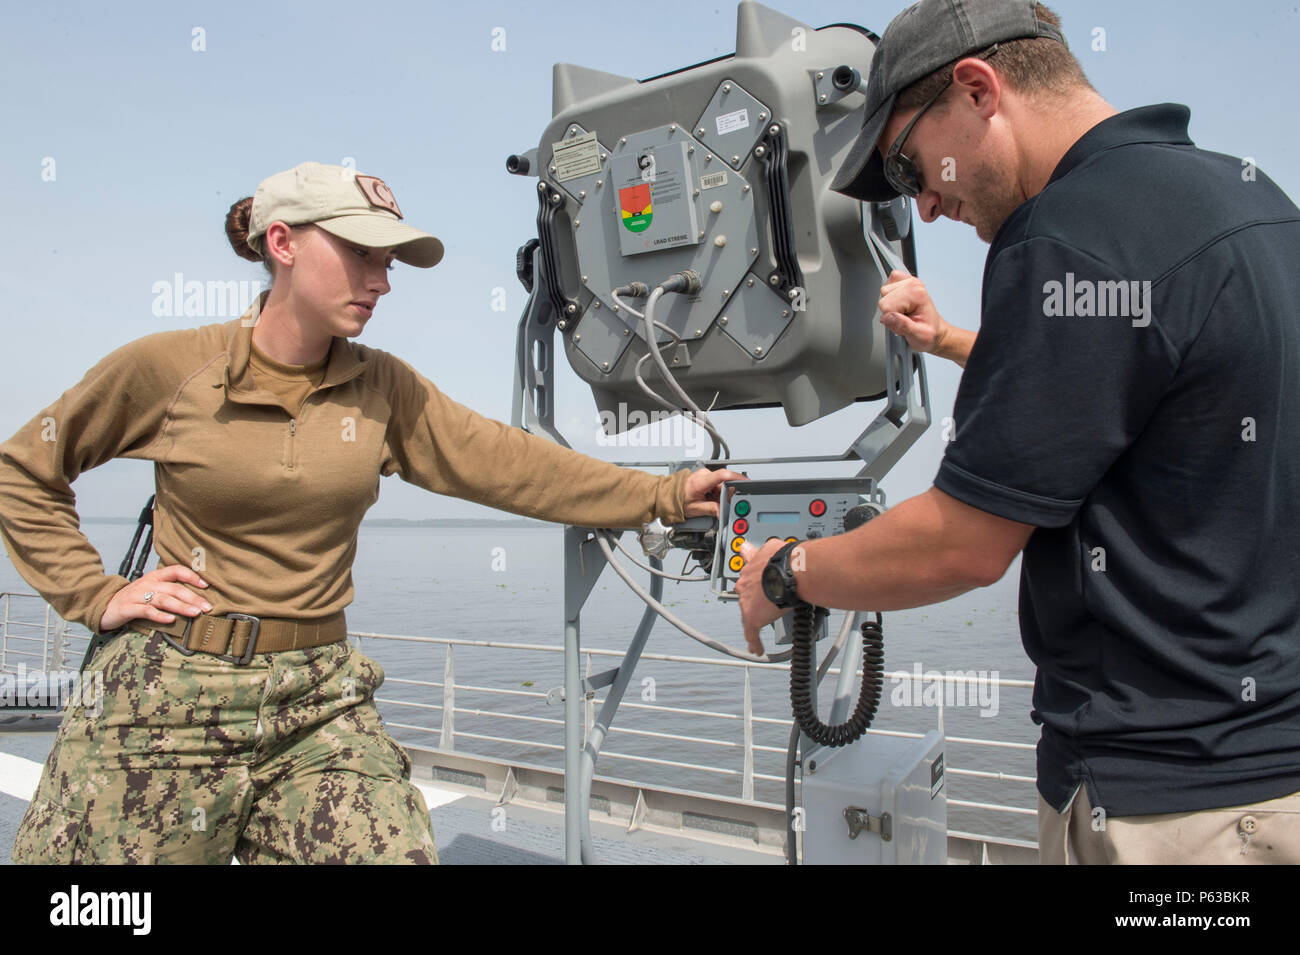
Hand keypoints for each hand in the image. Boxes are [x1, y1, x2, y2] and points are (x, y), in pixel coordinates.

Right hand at [100, 564, 211, 632]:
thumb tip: (196, 598)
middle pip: (174, 588)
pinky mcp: (128, 608)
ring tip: (195, 613)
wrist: (105, 605)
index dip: (191, 576)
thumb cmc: (134, 599)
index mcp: (155, 577)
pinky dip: (159, 615)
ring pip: (163, 599)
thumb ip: (169, 590)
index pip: (176, 570)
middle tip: (207, 607)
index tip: (206, 585)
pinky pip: (146, 611)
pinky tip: (171, 620)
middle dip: (192, 597)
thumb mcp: (151, 589)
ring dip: (181, 606)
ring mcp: (137, 596)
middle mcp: (147, 584)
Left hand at [682, 466, 747, 518]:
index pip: (723, 475)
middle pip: (724, 482)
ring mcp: (704, 474)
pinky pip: (716, 483)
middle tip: (718, 503)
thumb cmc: (677, 501)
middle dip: (725, 494)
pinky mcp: (704, 476)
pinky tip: (708, 498)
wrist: (667, 495)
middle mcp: (703, 475)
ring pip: (721, 484)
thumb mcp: (695, 509)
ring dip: (719, 494)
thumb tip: (722, 512)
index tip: (745, 481)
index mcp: (701, 481)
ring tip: (709, 501)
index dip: (736, 477)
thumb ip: (712, 509)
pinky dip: (715, 492)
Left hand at [735, 538, 795, 655]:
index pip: (747, 575)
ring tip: (760, 626)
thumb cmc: (786, 558)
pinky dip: (755, 642)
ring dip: (755, 618)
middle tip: (764, 604)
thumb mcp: (773, 547)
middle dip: (754, 600)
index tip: (754, 582)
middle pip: (746, 595)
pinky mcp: (752, 618)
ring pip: (748, 614)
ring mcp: (747, 602)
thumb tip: (771, 544)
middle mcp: (745, 585)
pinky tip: (757, 650)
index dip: (752, 580)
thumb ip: (769, 549)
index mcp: (750, 568)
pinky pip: (751, 634)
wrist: (788, 571)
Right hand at [878, 269, 950, 355]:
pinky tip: (900, 303)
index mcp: (917, 293)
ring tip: (903, 311)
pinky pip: (886, 284)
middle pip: (884, 299)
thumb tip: (887, 317)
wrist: (934, 328)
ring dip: (890, 305)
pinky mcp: (902, 280)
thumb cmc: (928, 331)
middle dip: (890, 312)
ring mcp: (908, 280)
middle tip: (904, 318)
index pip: (887, 306)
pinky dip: (889, 295)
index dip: (892, 319)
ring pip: (883, 292)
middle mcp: (913, 284)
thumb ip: (903, 326)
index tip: (904, 322)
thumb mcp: (919, 335)